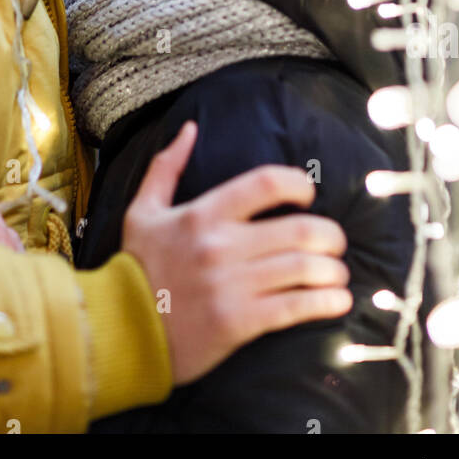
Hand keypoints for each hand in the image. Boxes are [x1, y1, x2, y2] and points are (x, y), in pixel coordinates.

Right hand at [121, 121, 351, 385]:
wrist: (121, 331)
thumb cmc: (137, 267)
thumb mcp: (142, 210)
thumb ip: (166, 167)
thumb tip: (190, 128)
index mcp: (203, 214)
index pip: (265, 183)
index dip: (299, 183)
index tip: (308, 194)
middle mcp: (220, 246)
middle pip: (300, 229)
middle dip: (331, 235)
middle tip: (335, 241)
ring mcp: (231, 286)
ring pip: (303, 269)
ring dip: (333, 270)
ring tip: (337, 273)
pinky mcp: (238, 323)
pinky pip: (295, 308)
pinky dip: (325, 304)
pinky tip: (337, 301)